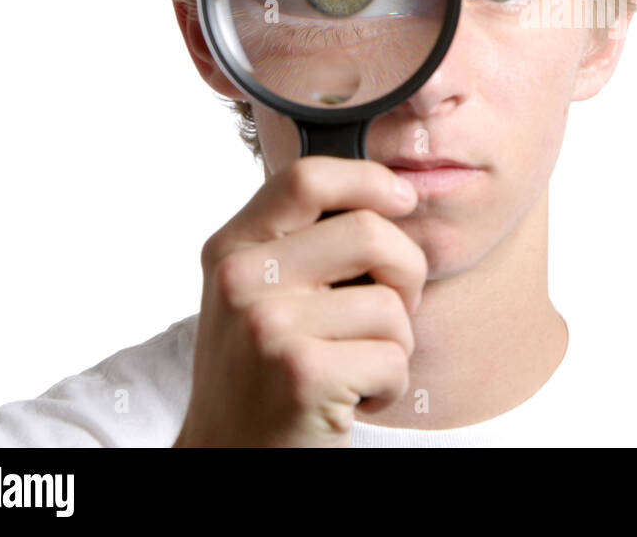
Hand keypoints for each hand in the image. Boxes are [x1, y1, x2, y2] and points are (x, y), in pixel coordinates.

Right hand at [174, 157, 425, 446]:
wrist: (229, 458)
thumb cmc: (265, 374)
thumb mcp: (262, 294)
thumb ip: (305, 242)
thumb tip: (396, 192)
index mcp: (231, 248)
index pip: (307, 177)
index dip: (370, 179)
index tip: (403, 199)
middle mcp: (241, 280)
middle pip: (371, 232)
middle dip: (407, 272)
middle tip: (391, 313)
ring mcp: (268, 326)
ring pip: (391, 304)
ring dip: (396, 344)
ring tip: (356, 367)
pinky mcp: (303, 374)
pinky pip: (394, 357)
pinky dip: (391, 386)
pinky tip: (354, 399)